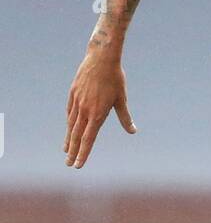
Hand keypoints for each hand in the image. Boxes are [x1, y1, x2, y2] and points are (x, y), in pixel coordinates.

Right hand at [64, 50, 135, 167]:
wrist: (101, 58)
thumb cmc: (115, 78)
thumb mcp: (121, 98)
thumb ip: (125, 117)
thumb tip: (133, 131)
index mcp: (97, 113)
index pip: (88, 139)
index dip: (83, 153)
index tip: (78, 165)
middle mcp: (85, 110)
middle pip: (76, 135)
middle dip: (72, 151)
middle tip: (68, 164)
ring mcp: (77, 102)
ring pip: (71, 125)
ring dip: (68, 139)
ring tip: (66, 150)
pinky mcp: (73, 93)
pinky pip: (70, 112)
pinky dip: (69, 122)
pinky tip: (68, 128)